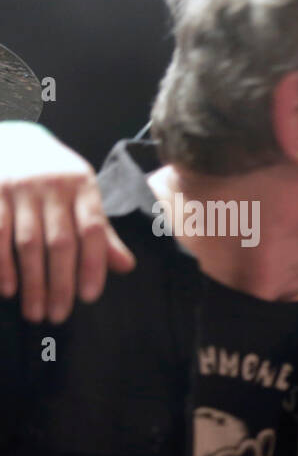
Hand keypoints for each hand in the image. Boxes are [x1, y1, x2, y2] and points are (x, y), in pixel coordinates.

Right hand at [0, 121, 134, 322]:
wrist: (14, 139)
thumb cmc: (58, 178)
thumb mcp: (85, 196)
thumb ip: (103, 231)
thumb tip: (126, 267)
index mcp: (83, 186)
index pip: (93, 231)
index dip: (93, 265)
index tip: (89, 297)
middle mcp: (52, 185)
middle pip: (60, 243)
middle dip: (60, 283)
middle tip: (59, 316)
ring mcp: (19, 188)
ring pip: (28, 243)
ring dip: (32, 281)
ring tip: (35, 311)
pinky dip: (2, 264)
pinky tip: (8, 289)